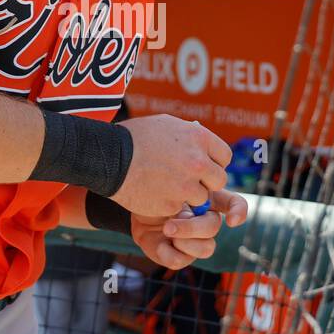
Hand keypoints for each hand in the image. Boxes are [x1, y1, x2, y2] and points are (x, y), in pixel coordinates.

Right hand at [111, 115, 230, 219]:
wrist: (109, 158)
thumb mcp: (166, 124)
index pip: (224, 157)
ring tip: (166, 185)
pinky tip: (155, 193)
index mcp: (199, 139)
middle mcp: (198, 162)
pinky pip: (180, 208)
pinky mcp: (173, 205)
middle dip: (206, 182)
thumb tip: (202, 141)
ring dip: (188, 195)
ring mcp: (186, 186)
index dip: (214, 163)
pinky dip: (170, 204)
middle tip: (188, 180)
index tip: (203, 166)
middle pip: (219, 180)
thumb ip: (190, 135)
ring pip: (201, 198)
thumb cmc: (134, 137)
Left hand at [131, 189, 247, 269]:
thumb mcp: (170, 180)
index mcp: (210, 200)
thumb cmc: (158, 187)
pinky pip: (181, 261)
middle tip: (169, 225)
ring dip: (184, 240)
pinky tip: (160, 244)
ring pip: (206, 249)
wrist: (136, 204)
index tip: (232, 221)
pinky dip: (169, 253)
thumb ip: (184, 183)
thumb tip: (193, 197)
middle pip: (214, 227)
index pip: (235, 204)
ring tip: (166, 230)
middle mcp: (206, 222)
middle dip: (192, 227)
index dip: (239, 213)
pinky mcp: (179, 256)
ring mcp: (195, 241)